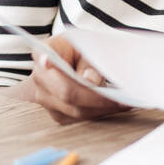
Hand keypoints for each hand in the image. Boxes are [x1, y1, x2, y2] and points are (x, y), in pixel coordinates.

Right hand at [10, 34, 132, 124]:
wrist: (72, 57)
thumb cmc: (81, 48)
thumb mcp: (87, 45)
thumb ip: (89, 62)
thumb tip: (90, 81)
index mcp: (43, 52)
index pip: (48, 63)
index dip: (51, 67)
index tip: (60, 67)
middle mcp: (39, 79)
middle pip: (67, 94)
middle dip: (97, 99)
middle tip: (123, 98)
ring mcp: (45, 99)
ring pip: (75, 111)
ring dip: (101, 109)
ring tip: (124, 103)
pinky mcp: (57, 113)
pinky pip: (78, 119)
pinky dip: (98, 113)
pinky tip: (113, 107)